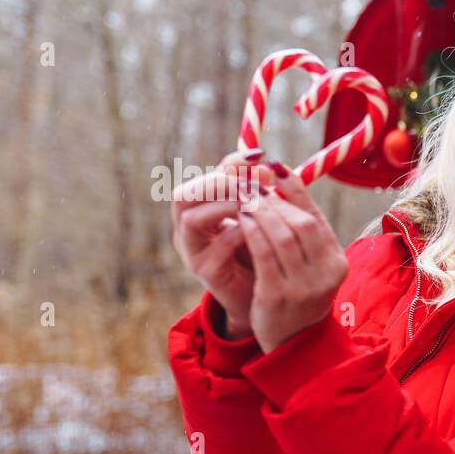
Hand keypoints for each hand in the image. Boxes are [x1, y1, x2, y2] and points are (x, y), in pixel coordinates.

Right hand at [170, 148, 265, 336]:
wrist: (262, 295)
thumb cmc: (259, 251)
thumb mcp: (259, 217)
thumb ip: (259, 191)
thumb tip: (271, 163)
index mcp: (200, 210)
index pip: (202, 177)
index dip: (230, 164)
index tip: (260, 158)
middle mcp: (189, 229)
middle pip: (183, 194)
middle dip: (219, 183)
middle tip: (252, 184)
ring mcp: (193, 251)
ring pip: (191, 220)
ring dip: (224, 206)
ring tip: (253, 203)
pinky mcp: (207, 272)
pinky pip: (214, 248)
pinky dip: (236, 234)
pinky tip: (256, 231)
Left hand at [238, 166, 349, 353]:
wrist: (294, 340)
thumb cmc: (298, 291)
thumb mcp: (309, 260)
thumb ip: (300, 225)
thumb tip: (280, 173)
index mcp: (337, 261)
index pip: (315, 217)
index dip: (294, 190)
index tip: (275, 167)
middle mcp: (327, 273)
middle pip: (300, 224)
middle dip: (273, 201)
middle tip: (252, 185)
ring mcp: (304, 286)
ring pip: (281, 236)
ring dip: (259, 213)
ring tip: (244, 200)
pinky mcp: (279, 295)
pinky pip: (263, 255)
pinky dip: (251, 233)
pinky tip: (239, 221)